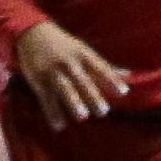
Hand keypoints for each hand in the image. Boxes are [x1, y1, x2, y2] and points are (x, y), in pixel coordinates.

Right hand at [12, 22, 128, 125]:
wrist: (32, 33)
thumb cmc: (65, 45)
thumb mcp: (84, 50)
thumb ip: (104, 66)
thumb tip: (129, 75)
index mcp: (83, 54)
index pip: (101, 68)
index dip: (112, 80)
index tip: (124, 93)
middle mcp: (69, 63)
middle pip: (83, 81)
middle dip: (93, 96)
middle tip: (104, 112)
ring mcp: (53, 71)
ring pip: (64, 89)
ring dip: (73, 103)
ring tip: (82, 117)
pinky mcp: (38, 80)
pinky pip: (46, 98)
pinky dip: (52, 112)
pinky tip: (59, 126)